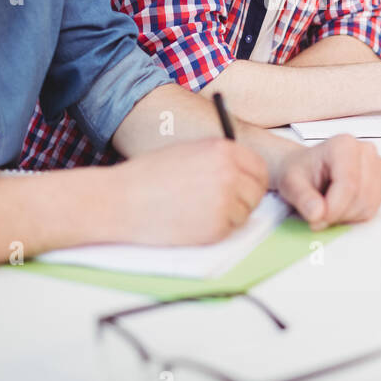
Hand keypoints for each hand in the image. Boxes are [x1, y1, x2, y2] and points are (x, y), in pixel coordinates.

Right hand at [105, 138, 268, 244]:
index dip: (253, 179)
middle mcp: (229, 173)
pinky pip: (230, 230)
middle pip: (257, 192)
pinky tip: (191, 221)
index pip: (259, 168)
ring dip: (230, 215)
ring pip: (245, 214)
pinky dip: (216, 229)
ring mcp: (224, 201)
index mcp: (223, 150)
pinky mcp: (216, 228)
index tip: (245, 186)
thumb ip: (218, 158)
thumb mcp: (188, 151)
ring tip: (198, 210)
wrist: (121, 200)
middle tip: (222, 203)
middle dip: (244, 199)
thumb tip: (243, 171)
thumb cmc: (148, 175)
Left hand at [274, 134, 380, 230]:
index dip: (333, 208)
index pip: (348, 184)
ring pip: (368, 205)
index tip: (317, 218)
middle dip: (337, 214)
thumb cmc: (301, 170)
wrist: (306, 169)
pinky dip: (354, 216)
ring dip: (345, 216)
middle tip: (317, 214)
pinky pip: (372, 209)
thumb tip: (317, 213)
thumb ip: (302, 198)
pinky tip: (340, 206)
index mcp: (344, 145)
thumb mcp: (290, 182)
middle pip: (360, 196)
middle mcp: (365, 152)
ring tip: (327, 206)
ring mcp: (376, 167)